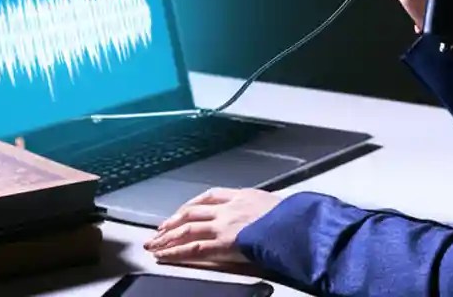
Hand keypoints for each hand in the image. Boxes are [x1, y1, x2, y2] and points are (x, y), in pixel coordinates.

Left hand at [143, 187, 281, 266]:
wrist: (297, 225)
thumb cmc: (294, 218)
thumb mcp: (278, 204)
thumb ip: (264, 209)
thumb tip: (266, 216)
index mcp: (243, 195)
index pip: (210, 196)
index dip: (192, 204)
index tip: (182, 211)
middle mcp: (230, 207)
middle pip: (192, 211)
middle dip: (173, 221)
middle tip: (159, 230)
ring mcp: (224, 225)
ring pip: (187, 228)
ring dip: (167, 237)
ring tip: (155, 244)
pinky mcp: (222, 243)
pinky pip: (192, 248)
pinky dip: (176, 252)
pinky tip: (165, 256)